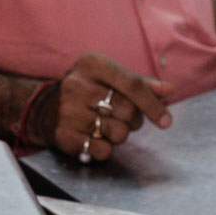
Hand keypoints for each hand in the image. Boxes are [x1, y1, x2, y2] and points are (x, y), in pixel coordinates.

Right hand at [32, 52, 174, 162]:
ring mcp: (68, 111)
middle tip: (121, 116)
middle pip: (127, 111)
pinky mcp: (64, 135)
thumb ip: (141, 84)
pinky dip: (106, 149)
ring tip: (106, 125)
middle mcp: (77, 85)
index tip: (166, 121)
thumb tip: (169, 91)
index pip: (132, 85)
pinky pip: (103, 150)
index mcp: (92, 64)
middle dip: (133, 119)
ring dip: (120, 134)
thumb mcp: (111, 77)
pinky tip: (94, 137)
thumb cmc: (89, 90)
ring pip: (117, 133)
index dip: (152, 104)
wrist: (45, 108)